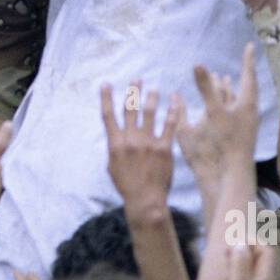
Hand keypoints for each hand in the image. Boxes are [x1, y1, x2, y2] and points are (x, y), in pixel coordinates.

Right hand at [101, 81, 180, 219]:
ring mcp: (147, 143)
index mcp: (115, 144)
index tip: (106, 84)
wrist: (145, 200)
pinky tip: (174, 102)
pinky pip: (168, 125)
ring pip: (149, 113)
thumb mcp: (113, 166)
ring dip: (151, 98)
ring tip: (154, 89)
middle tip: (137, 79)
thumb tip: (116, 136)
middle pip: (130, 109)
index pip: (108, 116)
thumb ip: (115, 148)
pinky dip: (171, 112)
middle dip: (132, 92)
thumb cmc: (127, 186)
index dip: (106, 98)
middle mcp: (130, 140)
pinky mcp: (164, 148)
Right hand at [176, 44, 259, 193]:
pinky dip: (226, 106)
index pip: (247, 76)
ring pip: (236, 104)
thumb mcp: (212, 112)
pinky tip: (219, 108)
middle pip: (242, 90)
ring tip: (224, 82)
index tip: (249, 47)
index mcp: (244, 105)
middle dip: (234, 79)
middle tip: (230, 69)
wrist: (229, 179)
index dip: (247, 61)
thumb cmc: (220, 148)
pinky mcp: (237, 137)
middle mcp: (247, 114)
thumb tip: (199, 65)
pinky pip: (232, 114)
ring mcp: (243, 126)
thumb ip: (205, 89)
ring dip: (229, 92)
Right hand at [222, 240, 279, 279]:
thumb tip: (241, 244)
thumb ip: (240, 261)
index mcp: (267, 277)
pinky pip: (242, 278)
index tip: (235, 243)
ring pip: (247, 267)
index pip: (266, 251)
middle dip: (241, 252)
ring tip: (226, 269)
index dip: (252, 243)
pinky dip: (233, 275)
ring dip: (235, 263)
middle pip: (257, 257)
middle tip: (225, 253)